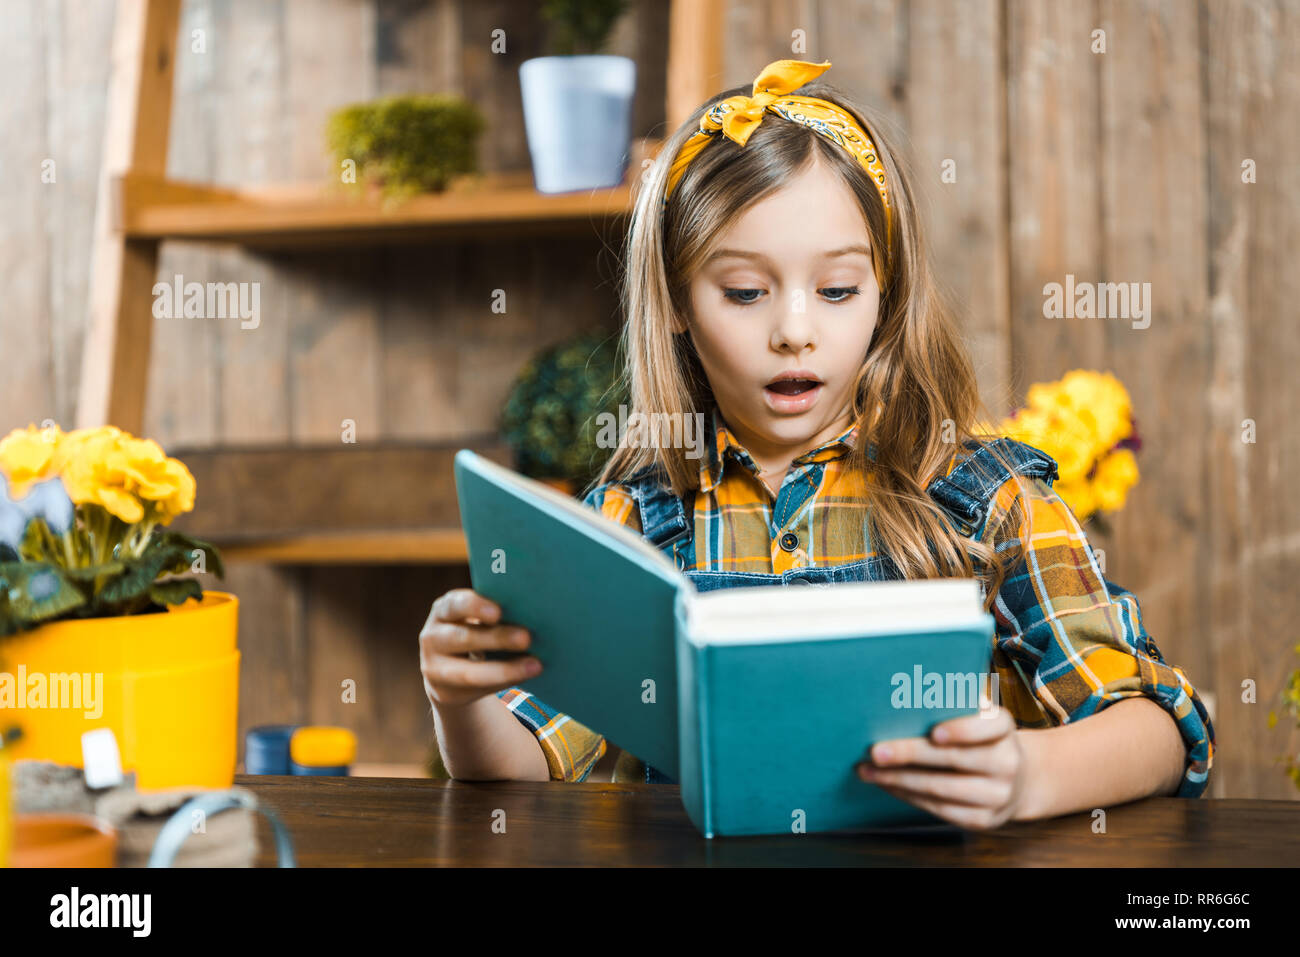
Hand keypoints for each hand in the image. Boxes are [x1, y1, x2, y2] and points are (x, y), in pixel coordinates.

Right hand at [419, 589, 542, 709]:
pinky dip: (504, 682)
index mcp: (444, 609)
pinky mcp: (443, 693)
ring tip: (535, 665)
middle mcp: (432, 637)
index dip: (476, 607)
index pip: (456, 604)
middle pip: (463, 637)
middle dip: (497, 638)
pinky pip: (477, 689)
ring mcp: (433, 667)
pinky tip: (526, 676)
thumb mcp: (475, 620)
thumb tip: (536, 612)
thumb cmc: (475, 633)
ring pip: (468, 672)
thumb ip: (494, 615)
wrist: (449, 670)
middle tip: (527, 638)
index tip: (498, 612)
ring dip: (505, 670)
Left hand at [855, 704, 1028, 829]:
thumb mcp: (977, 717)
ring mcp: (998, 794)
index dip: (963, 730)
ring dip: (899, 779)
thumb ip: (952, 706)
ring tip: (869, 771)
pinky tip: (888, 785)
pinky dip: (909, 796)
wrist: (1017, 780)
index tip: (934, 733)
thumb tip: (902, 699)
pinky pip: (940, 809)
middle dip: (909, 754)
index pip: (990, 726)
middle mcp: (1008, 762)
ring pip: (941, 788)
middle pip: (954, 759)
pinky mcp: (984, 820)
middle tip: (875, 751)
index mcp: (1004, 728)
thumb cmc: (981, 739)